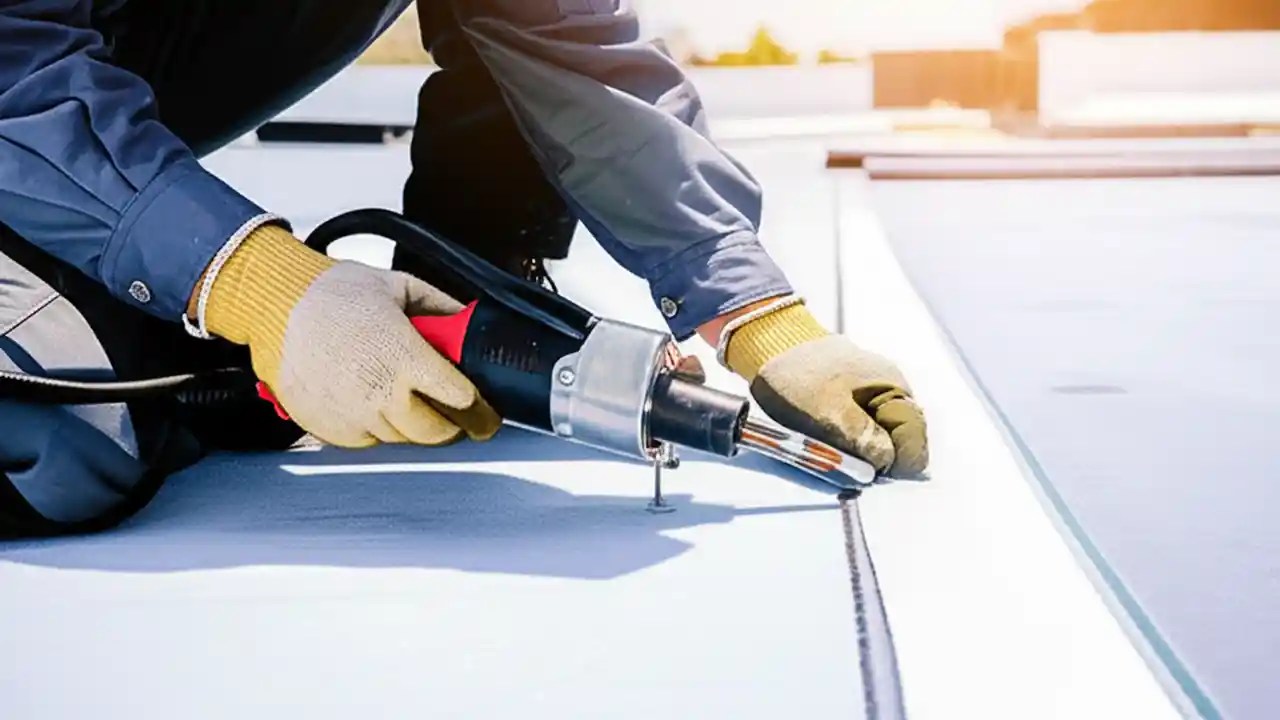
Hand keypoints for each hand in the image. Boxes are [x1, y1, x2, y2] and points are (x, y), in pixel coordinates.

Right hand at [196, 225, 500, 447]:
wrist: (273, 306)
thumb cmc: (331, 294)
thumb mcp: (398, 286)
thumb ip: (441, 308)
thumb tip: (467, 320)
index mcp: (406, 357)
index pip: (461, 400)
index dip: (481, 410)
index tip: (487, 415)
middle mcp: (382, 393)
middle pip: (436, 432)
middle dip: (450, 423)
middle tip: (449, 410)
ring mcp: (354, 415)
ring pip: (402, 439)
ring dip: (411, 424)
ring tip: (400, 393)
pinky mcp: (329, 429)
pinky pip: (367, 441)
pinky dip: (376, 427)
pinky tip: (368, 398)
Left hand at [715, 301, 927, 475]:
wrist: (768, 342)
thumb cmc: (798, 374)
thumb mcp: (829, 412)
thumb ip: (863, 440)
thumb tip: (885, 465)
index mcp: (895, 392)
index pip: (913, 447)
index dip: (892, 468)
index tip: (864, 474)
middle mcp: (891, 394)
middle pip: (896, 446)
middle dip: (872, 462)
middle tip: (841, 466)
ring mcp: (872, 396)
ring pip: (876, 441)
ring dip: (855, 454)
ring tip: (826, 448)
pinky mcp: (851, 399)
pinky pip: (857, 432)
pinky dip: (843, 442)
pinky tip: (822, 439)